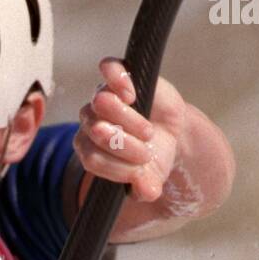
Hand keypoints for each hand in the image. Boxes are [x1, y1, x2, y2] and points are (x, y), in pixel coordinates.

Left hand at [74, 57, 186, 202]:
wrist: (168, 132)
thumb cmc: (153, 157)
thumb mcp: (153, 177)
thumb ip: (146, 188)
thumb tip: (148, 191)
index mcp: (90, 149)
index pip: (92, 158)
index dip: (116, 167)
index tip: (139, 171)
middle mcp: (91, 122)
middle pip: (95, 132)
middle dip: (124, 146)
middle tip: (146, 153)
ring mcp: (103, 97)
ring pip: (102, 104)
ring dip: (128, 120)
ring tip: (148, 132)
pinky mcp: (119, 76)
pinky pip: (109, 68)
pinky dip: (117, 80)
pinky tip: (130, 94)